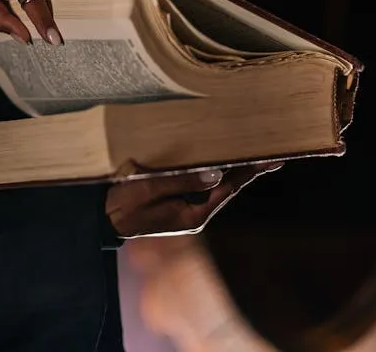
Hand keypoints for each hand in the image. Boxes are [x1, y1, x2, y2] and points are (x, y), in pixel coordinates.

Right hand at [106, 163, 282, 238]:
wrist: (102, 219)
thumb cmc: (122, 205)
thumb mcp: (150, 189)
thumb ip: (182, 181)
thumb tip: (216, 173)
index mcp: (193, 215)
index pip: (228, 188)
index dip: (250, 173)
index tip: (271, 161)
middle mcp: (195, 213)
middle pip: (227, 187)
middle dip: (248, 171)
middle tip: (273, 156)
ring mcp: (186, 209)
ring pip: (216, 186)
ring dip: (233, 170)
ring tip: (254, 156)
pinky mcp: (176, 202)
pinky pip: (201, 185)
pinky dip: (215, 172)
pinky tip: (223, 162)